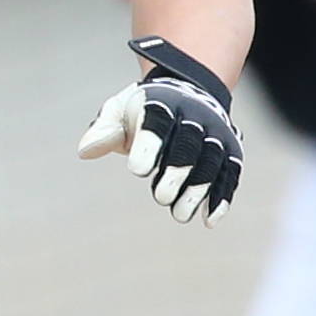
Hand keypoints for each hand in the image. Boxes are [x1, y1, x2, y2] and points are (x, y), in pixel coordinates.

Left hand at [75, 38, 241, 223]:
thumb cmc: (145, 109)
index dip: (150, 146)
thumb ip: (104, 130)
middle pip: (190, 144)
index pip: (158, 122)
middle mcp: (196, 116)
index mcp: (164, 102)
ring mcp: (216, 134)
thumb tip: (85, 150)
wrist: (187, 94)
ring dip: (199, 191)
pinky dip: (221, 197)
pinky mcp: (230, 152)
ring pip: (212, 162)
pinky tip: (209, 220)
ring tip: (179, 214)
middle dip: (178, 172)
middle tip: (161, 196)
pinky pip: (230, 174)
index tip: (137, 171)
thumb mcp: (120, 111)